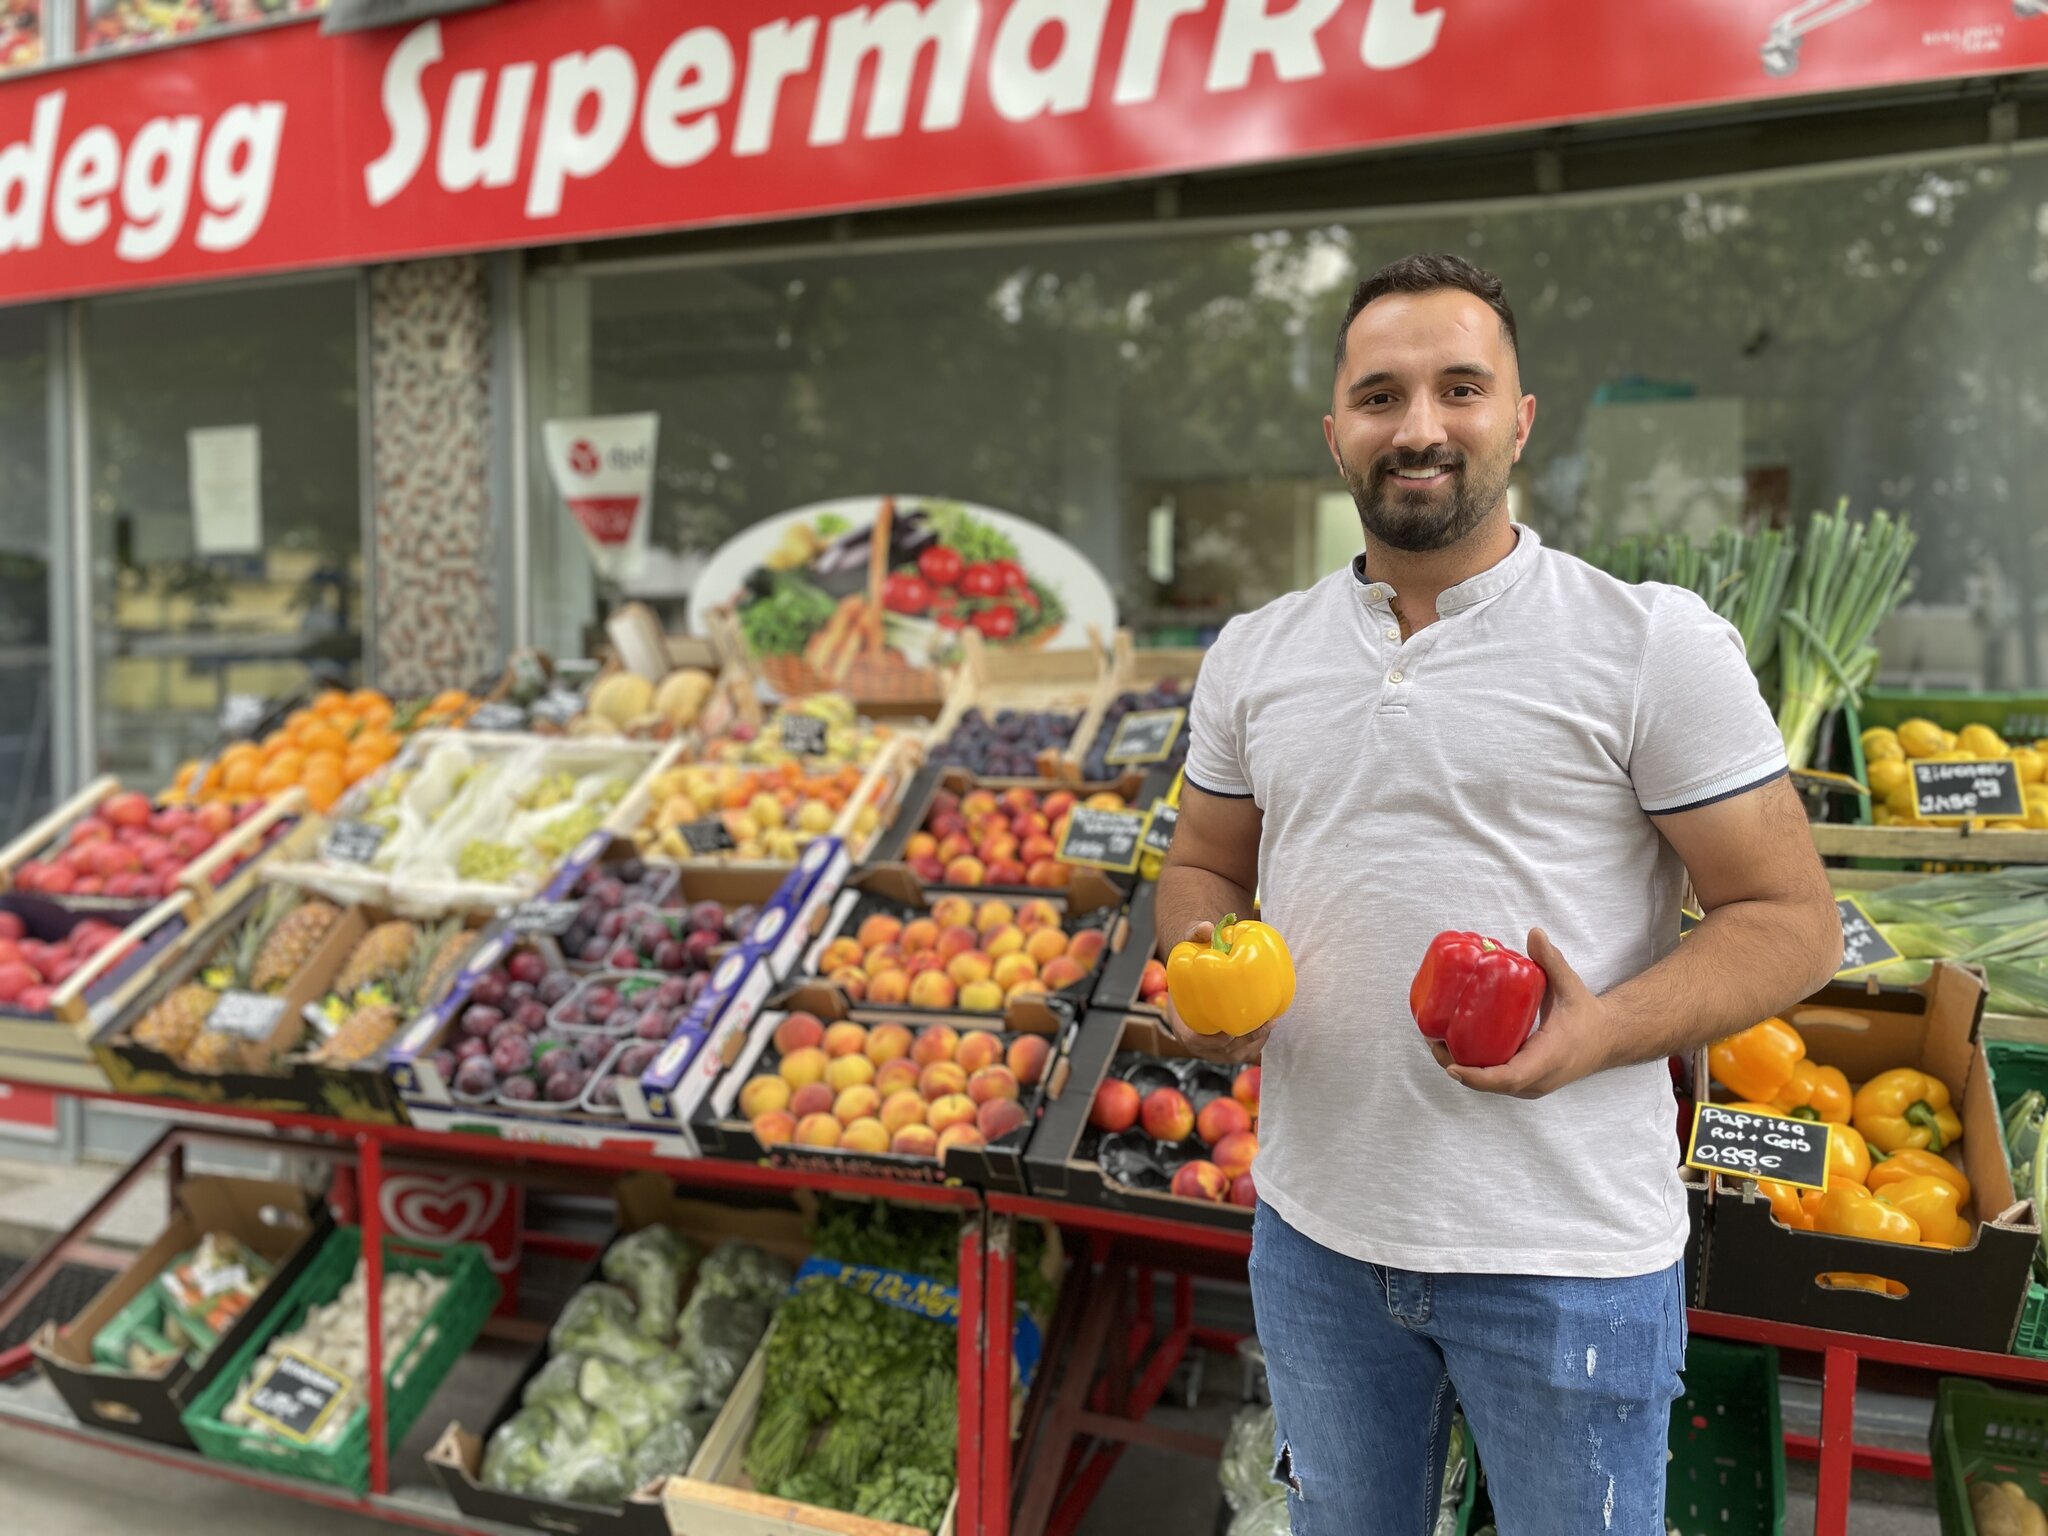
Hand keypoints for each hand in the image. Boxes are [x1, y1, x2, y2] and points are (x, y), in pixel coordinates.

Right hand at [1163, 922, 1272, 1064]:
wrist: (1197, 978)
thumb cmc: (1194, 964)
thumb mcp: (1190, 946)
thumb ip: (1195, 933)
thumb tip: (1206, 926)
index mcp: (1182, 1023)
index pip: (1195, 1040)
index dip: (1214, 1039)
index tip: (1231, 1028)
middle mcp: (1198, 1041)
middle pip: (1223, 1050)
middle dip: (1246, 1040)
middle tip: (1265, 1021)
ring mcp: (1214, 1048)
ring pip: (1238, 1052)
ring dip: (1256, 1041)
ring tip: (1271, 1021)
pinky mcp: (1230, 1047)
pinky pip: (1245, 1050)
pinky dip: (1259, 1041)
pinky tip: (1270, 1024)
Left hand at [1439, 929, 1610, 1098]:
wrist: (1608, 1039)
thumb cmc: (1588, 1015)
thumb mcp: (1571, 987)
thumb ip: (1551, 961)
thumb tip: (1534, 933)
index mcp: (1549, 1059)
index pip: (1509, 1077)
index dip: (1477, 1077)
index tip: (1451, 1065)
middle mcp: (1538, 1080)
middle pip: (1490, 1084)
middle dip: (1457, 1067)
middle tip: (1432, 1041)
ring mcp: (1532, 1085)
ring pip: (1491, 1085)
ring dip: (1462, 1069)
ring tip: (1436, 1043)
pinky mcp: (1527, 1083)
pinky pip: (1496, 1080)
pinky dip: (1474, 1069)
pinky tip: (1454, 1048)